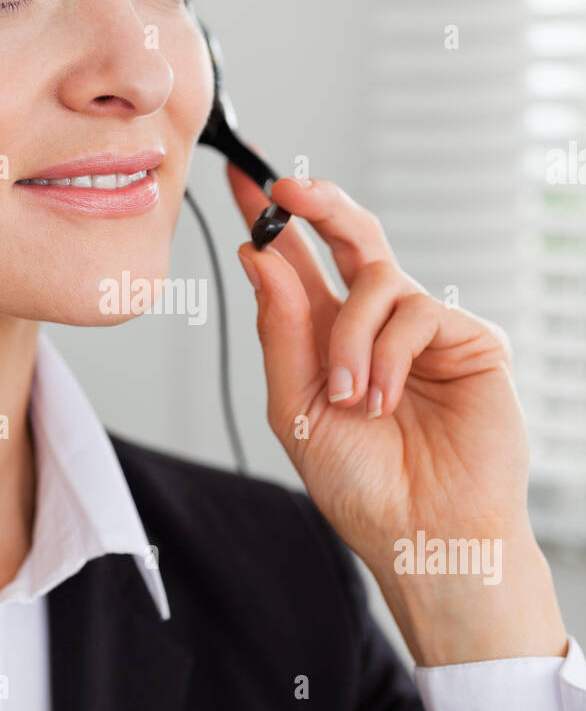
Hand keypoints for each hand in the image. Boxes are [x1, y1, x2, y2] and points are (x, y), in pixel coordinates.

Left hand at [228, 165, 566, 666]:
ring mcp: (424, 329)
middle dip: (316, 203)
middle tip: (284, 187)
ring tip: (348, 397)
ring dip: (349, 338)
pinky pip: (416, 311)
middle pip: (350, 237)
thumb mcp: (297, 408)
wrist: (424, 534)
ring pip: (376, 279)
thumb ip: (281, 331)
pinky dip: (388, 356)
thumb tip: (259, 255)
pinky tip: (384, 399)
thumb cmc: (361, 484)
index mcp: (330, 339)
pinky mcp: (470, 339)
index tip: (241, 176)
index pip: (299, 264)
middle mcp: (377, 325)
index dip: (272, 221)